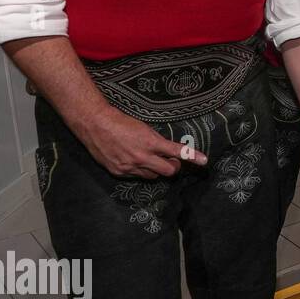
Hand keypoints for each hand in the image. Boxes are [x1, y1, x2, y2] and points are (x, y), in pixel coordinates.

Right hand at [76, 106, 207, 177]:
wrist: (95, 124)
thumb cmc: (121, 122)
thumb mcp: (144, 128)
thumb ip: (156, 142)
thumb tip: (167, 151)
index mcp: (151, 143)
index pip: (177, 151)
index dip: (192, 156)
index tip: (204, 161)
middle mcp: (142, 157)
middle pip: (168, 171)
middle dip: (173, 168)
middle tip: (172, 162)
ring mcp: (130, 167)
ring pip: (153, 176)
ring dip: (156, 170)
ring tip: (150, 160)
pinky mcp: (118, 172)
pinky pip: (136, 176)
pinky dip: (139, 171)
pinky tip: (133, 161)